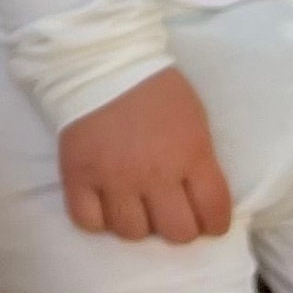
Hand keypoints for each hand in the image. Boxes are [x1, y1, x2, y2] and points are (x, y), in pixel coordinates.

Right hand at [58, 68, 231, 244]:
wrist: (100, 58)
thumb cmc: (155, 87)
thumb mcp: (194, 119)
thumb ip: (200, 161)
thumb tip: (199, 198)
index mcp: (190, 154)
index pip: (214, 214)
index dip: (214, 224)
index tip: (205, 219)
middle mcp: (154, 173)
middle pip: (177, 233)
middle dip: (177, 226)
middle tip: (167, 209)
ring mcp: (113, 177)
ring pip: (132, 233)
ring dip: (136, 221)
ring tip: (132, 201)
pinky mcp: (77, 175)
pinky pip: (89, 222)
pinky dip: (97, 219)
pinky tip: (103, 202)